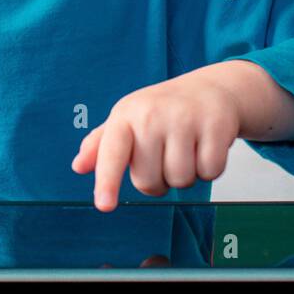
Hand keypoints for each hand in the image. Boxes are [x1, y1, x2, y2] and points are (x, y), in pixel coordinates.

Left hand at [71, 69, 242, 211]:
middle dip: (158, 179)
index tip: (104, 205)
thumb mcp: (128, 119)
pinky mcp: (215, 126)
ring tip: (186, 149)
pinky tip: (205, 147)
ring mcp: (185, 118)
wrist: (211, 88)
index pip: (112, 151)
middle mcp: (153, 115)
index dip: (107, 180)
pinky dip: (209, 169)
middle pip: (149, 180)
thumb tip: (79, 166)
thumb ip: (101, 144)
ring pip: (180, 180)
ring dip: (186, 175)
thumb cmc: (164, 109)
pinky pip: (209, 172)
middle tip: (165, 154)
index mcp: (126, 115)